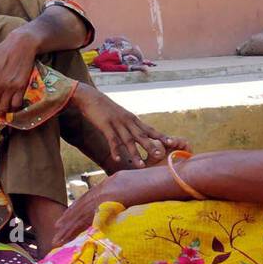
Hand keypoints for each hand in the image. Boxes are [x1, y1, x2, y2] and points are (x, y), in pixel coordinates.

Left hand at [51, 169, 172, 247]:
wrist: (169, 178)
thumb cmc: (162, 184)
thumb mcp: (142, 190)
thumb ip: (130, 197)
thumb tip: (127, 208)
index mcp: (112, 182)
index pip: (89, 200)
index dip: (76, 211)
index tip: (66, 222)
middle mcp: (106, 185)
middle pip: (81, 205)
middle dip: (67, 221)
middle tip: (55, 233)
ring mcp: (108, 191)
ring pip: (82, 211)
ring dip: (69, 226)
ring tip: (58, 237)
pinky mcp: (112, 197)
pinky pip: (92, 214)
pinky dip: (81, 225)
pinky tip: (72, 234)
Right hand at [74, 86, 188, 169]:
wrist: (91, 97)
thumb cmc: (106, 108)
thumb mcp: (122, 115)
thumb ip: (130, 125)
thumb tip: (139, 134)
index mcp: (133, 119)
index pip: (149, 129)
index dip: (160, 136)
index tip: (171, 142)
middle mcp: (127, 121)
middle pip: (142, 136)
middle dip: (151, 146)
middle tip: (160, 156)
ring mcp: (117, 123)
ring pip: (128, 140)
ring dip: (135, 153)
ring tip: (141, 165)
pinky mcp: (105, 125)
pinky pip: (111, 140)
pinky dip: (115, 150)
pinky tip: (117, 159)